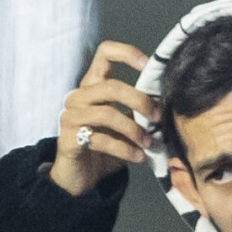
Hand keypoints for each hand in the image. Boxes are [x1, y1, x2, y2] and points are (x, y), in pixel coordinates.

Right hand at [50, 41, 157, 195]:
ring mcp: (71, 116)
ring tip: (148, 144)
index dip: (127, 53)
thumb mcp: (125, 127)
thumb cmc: (104, 148)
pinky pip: (101, 140)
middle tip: (158, 118)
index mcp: (92, 86)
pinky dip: (124, 150)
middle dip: (140, 102)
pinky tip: (138, 158)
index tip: (148, 65)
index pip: (105, 54)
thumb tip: (163, 107)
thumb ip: (138, 114)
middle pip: (112, 86)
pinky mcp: (68, 139)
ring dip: (134, 130)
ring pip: (108, 113)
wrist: (79, 178)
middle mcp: (78, 96)